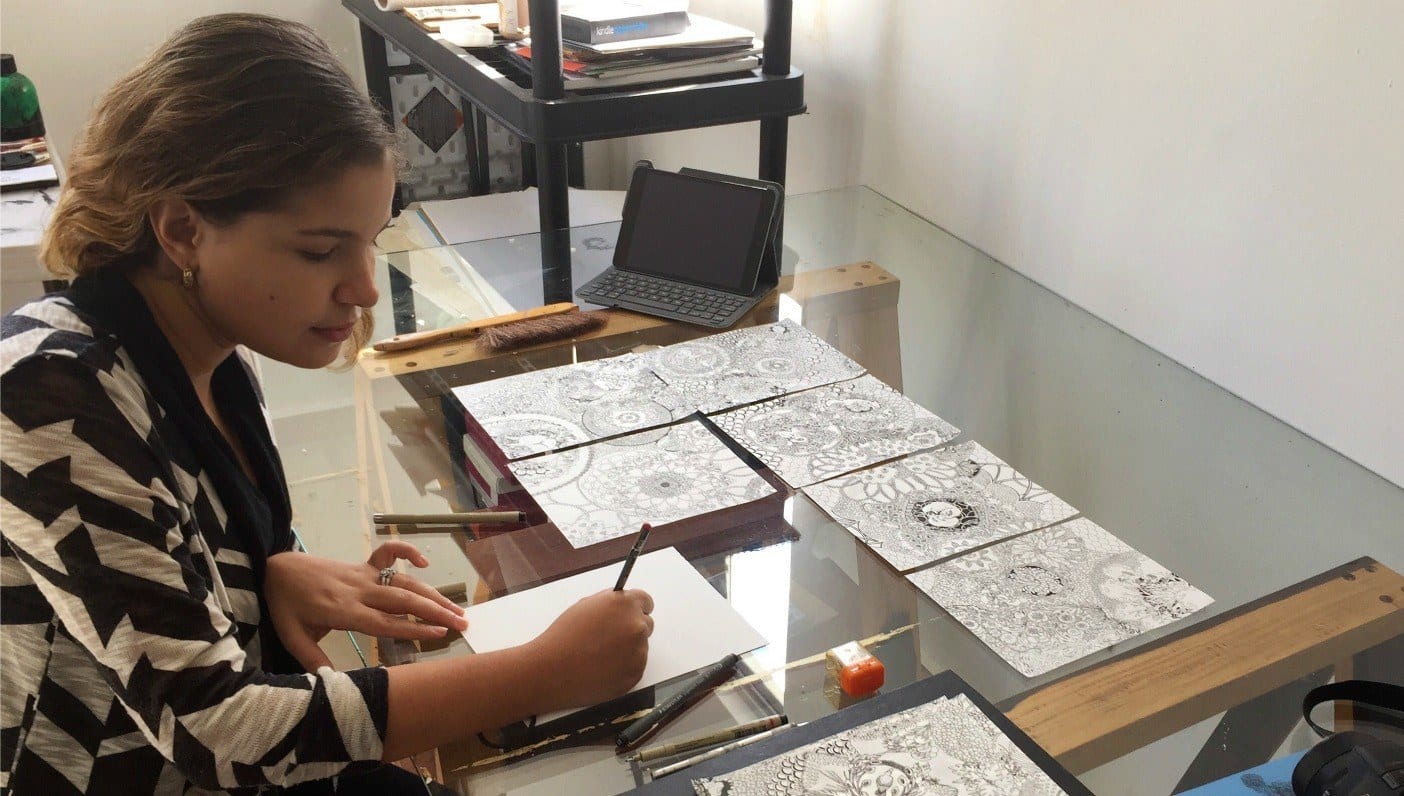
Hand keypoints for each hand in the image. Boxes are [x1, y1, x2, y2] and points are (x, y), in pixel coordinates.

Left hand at [264, 541, 467, 670]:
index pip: (385, 621)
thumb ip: (312, 659)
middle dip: (435, 611)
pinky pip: (388, 552)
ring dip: (431, 593)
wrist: (276, 568)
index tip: (439, 634)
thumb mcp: (292, 637)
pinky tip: (425, 562)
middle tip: (461, 623)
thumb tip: (330, 683)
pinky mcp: (362, 565)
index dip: (414, 628)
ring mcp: (363, 575)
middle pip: (403, 600)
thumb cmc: (285, 606)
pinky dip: (407, 551)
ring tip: (456, 607)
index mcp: (344, 611)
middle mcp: (359, 591)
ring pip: (403, 581)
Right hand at [526, 589, 653, 710]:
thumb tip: (622, 607)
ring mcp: (639, 652)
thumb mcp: (586, 606)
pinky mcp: (635, 674)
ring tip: (600, 656)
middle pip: (646, 625)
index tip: (631, 614)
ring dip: (627, 650)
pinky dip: (623, 667)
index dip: (636, 608)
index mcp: (626, 605)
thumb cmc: (564, 636)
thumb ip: (611, 603)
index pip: (646, 601)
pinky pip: (635, 667)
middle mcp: (637, 627)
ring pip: (640, 648)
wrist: (552, 669)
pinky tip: (602, 668)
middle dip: (631, 629)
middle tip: (610, 638)